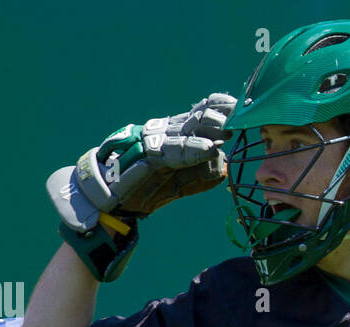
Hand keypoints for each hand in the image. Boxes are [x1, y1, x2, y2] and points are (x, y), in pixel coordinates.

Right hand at [48, 93, 236, 231]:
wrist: (108, 198)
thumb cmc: (144, 189)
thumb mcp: (179, 184)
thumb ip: (200, 177)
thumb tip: (224, 168)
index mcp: (174, 134)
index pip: (200, 115)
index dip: (220, 108)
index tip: (241, 105)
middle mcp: (166, 133)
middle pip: (197, 118)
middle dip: (220, 114)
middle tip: (241, 113)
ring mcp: (156, 141)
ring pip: (186, 130)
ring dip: (210, 129)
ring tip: (229, 129)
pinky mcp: (147, 155)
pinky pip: (173, 152)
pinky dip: (192, 152)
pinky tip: (209, 151)